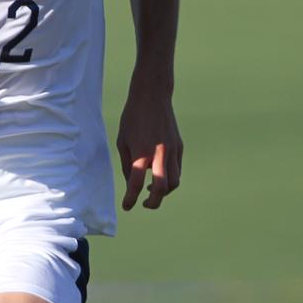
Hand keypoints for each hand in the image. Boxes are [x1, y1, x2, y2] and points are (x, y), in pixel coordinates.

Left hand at [116, 94, 181, 210]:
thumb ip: (128, 165)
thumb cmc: (133, 118)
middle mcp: (159, 154)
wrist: (153, 96)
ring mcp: (172, 151)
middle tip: (145, 204)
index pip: (135, 183)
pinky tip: (159, 175)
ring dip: (163, 192)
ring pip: (174, 182)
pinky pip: (177, 170)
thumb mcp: (122, 141)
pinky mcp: (179, 147)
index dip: (130, 199)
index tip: (127, 206)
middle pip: (161, 189)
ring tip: (151, 190)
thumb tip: (132, 183)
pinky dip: (169, 178)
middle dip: (153, 202)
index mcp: (141, 153)